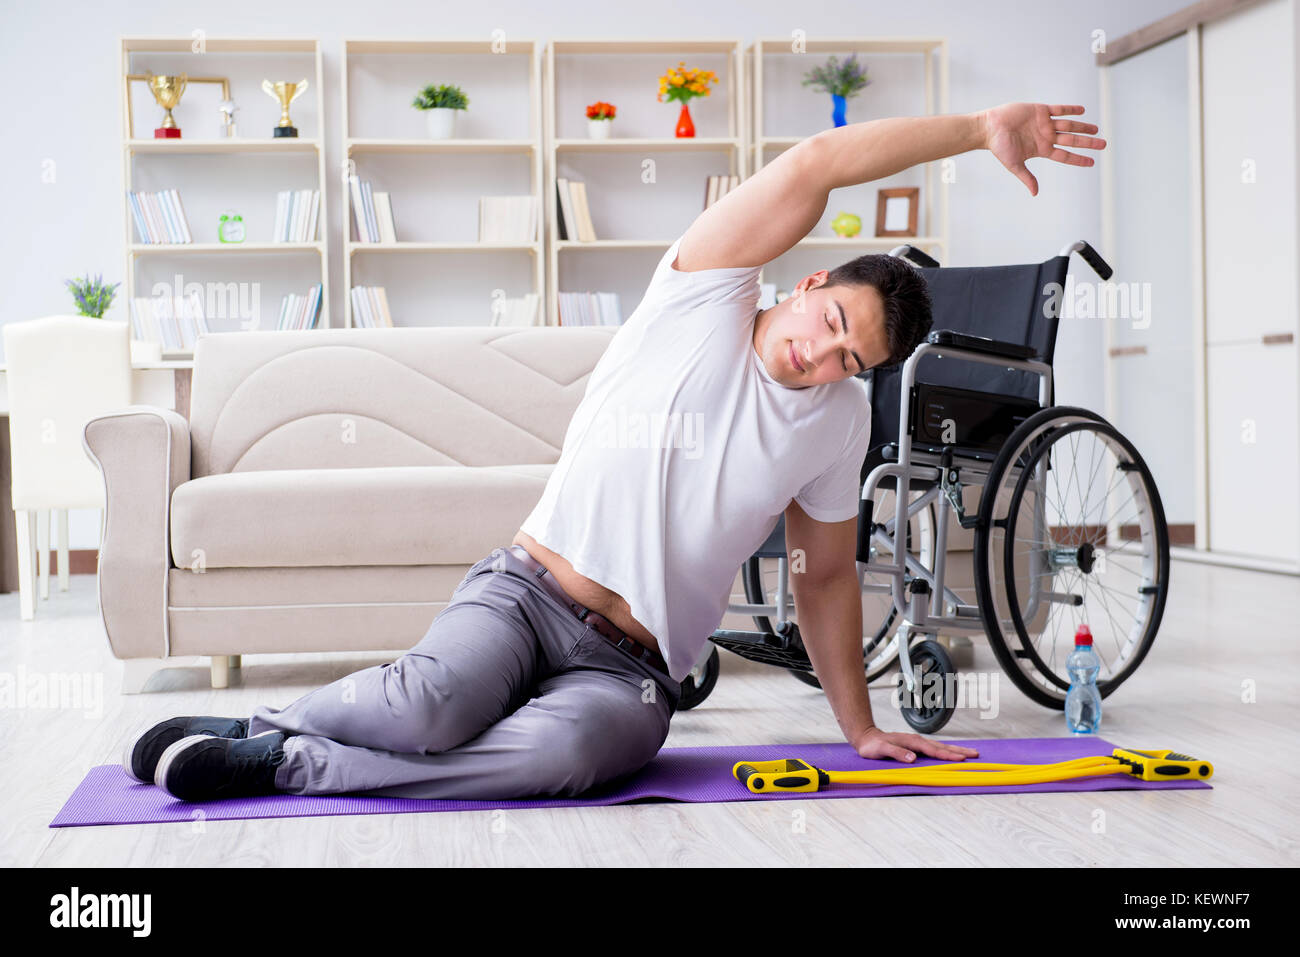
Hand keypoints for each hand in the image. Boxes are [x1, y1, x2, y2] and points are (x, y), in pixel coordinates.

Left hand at [853, 726, 979, 763]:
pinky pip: (934, 748)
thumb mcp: (882, 749)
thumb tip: (912, 758)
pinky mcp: (915, 745)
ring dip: (955, 749)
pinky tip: (951, 752)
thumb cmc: (873, 745)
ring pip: (940, 746)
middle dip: (959, 750)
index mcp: (912, 742)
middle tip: (975, 754)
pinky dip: (946, 750)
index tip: (961, 758)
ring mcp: (917, 742)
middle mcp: (917, 741)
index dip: (947, 755)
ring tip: (969, 752)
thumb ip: (897, 753)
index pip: (933, 750)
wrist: (866, 737)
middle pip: (942, 746)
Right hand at [979, 102, 1105, 195]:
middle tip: (1103, 144)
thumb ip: (1026, 177)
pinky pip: (1059, 109)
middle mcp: (1046, 136)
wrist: (990, 128)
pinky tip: (1082, 110)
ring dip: (1083, 127)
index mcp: (1042, 150)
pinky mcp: (1040, 110)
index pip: (1065, 156)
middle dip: (1087, 142)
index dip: (1079, 159)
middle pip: (1071, 140)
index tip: (1092, 162)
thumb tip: (1035, 193)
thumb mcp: (1014, 165)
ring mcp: (1045, 123)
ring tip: (1096, 130)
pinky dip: (1070, 110)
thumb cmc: (999, 147)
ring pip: (1069, 125)